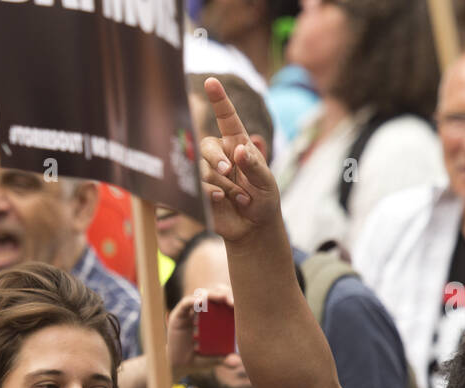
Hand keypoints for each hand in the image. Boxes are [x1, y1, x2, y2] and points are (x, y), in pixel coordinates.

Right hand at [167, 290, 232, 378]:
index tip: (239, 304)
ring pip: (201, 295)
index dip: (232, 297)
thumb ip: (226, 359)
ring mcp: (190, 312)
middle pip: (214, 293)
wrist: (179, 366)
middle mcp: (202, 311)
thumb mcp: (216, 358)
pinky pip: (186, 303)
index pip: (224, 300)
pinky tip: (201, 301)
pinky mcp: (179, 315)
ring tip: (222, 297)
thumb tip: (237, 363)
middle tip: (232, 301)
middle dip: (224, 293)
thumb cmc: (200, 358)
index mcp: (214, 316)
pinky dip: (193, 300)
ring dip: (212, 294)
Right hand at [199, 77, 282, 245]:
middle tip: (229, 172)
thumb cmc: (263, 198)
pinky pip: (197, 187)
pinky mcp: (198, 192)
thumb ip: (254, 165)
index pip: (226, 118)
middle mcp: (219, 155)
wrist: (253, 227)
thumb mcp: (267, 181)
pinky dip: (212, 194)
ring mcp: (206, 173)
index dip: (218, 99)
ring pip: (202, 170)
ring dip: (224, 185)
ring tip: (240, 198)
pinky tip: (222, 201)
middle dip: (217, 159)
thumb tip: (238, 150)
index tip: (211, 82)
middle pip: (205, 145)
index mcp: (237, 144)